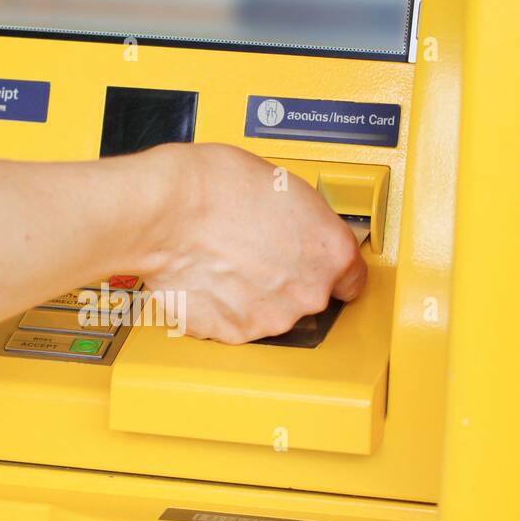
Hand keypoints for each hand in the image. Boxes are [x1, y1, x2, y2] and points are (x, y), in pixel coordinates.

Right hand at [142, 143, 366, 344]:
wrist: (167, 213)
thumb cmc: (218, 188)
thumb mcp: (285, 187)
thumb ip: (305, 223)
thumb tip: (299, 230)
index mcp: (331, 254)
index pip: (352, 279)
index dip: (331, 269)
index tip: (318, 266)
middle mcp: (307, 294)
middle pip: (307, 296)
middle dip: (286, 278)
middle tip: (258, 250)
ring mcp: (269, 319)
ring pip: (269, 312)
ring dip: (253, 293)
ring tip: (228, 260)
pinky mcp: (231, 333)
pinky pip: (233, 322)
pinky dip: (223, 306)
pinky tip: (211, 276)